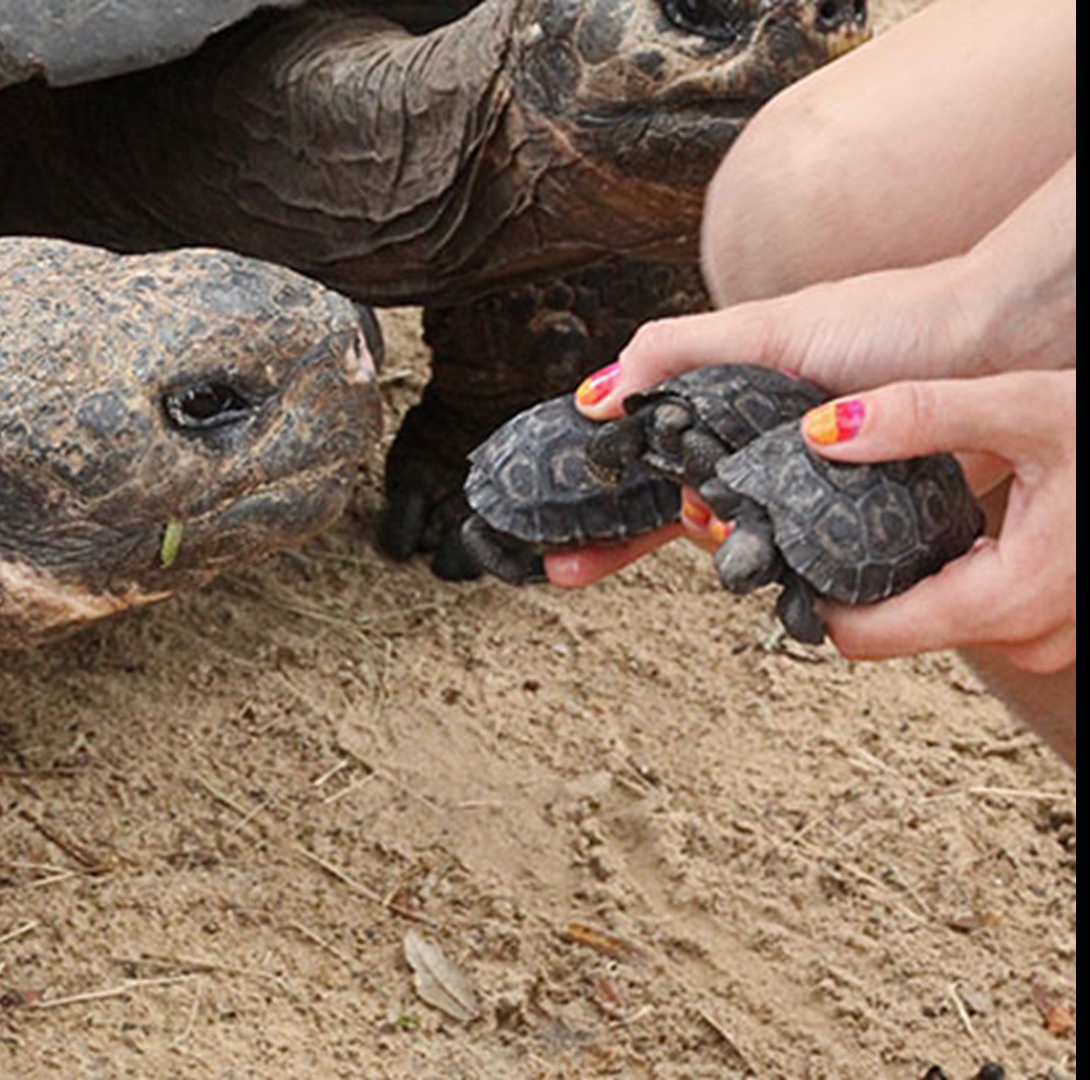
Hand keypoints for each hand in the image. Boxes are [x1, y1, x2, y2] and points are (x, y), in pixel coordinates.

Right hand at [551, 158, 1074, 587]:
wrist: (1004, 341)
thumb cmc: (896, 320)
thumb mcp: (766, 326)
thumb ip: (674, 352)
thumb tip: (593, 397)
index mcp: (734, 409)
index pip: (645, 461)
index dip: (594, 497)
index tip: (552, 533)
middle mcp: (766, 454)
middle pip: (671, 511)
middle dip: (614, 539)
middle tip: (567, 569)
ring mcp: (812, 494)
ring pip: (737, 542)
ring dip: (714, 546)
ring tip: (716, 534)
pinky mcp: (865, 527)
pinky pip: (809, 565)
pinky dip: (782, 574)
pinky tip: (772, 576)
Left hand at [806, 371, 1074, 673]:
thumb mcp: (1027, 405)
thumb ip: (922, 415)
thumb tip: (819, 432)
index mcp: (1010, 601)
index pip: (866, 638)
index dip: (813, 596)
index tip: (780, 550)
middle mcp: (1029, 638)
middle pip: (893, 630)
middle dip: (850, 581)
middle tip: (806, 525)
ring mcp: (1047, 637)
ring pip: (935, 618)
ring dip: (900, 575)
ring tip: (859, 520)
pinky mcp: (1054, 620)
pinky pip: (974, 605)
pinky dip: (945, 571)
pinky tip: (927, 525)